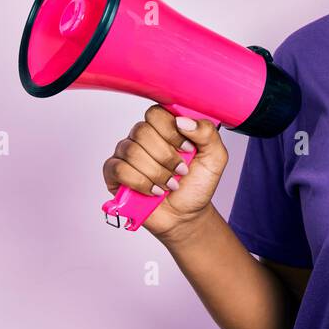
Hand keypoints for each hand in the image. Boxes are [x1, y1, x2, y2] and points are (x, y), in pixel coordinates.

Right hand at [101, 104, 229, 241]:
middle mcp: (142, 137)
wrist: (186, 215)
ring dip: (156, 173)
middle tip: (180, 171)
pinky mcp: (114, 173)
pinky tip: (153, 191)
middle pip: (142, 132)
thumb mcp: (215, 157)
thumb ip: (207, 133)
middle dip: (166, 157)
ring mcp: (126, 154)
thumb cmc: (197, 184)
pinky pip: (118, 169)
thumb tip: (182, 120)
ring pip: (131, 151)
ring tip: (169, 184)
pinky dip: (140, 182)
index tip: (188, 149)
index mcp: (165, 127)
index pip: (156, 113)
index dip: (171, 132)